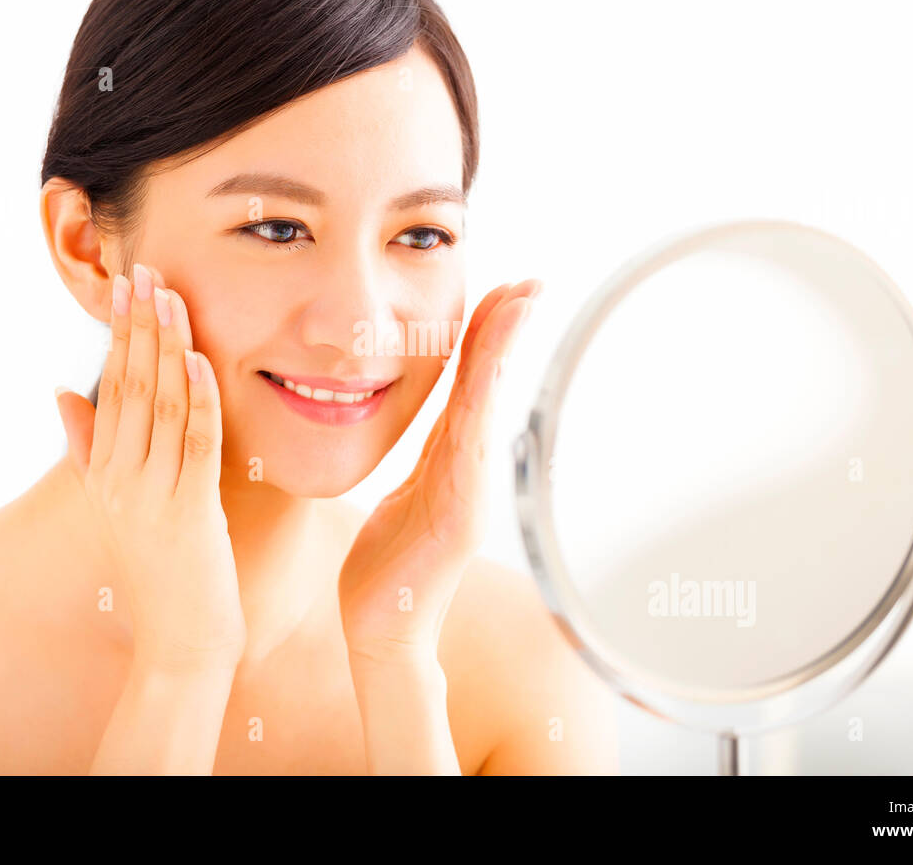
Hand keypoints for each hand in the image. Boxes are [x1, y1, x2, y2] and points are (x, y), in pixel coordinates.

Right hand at [55, 262, 245, 669]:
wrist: (179, 644)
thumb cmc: (157, 574)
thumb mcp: (114, 508)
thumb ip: (88, 450)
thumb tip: (61, 393)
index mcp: (104, 474)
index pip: (110, 390)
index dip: (120, 335)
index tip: (127, 287)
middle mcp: (120, 480)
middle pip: (130, 387)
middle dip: (139, 326)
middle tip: (145, 270)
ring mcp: (152, 496)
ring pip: (159, 406)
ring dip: (167, 348)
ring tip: (171, 296)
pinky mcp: (190, 513)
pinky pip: (195, 445)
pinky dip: (198, 399)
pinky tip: (201, 360)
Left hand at [338, 279, 541, 667]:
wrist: (382, 632)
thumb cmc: (385, 567)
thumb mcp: (401, 495)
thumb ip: (422, 456)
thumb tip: (427, 420)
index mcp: (449, 461)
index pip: (469, 383)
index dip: (486, 335)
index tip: (504, 289)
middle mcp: (467, 470)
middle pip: (488, 385)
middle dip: (506, 328)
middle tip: (530, 280)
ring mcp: (468, 492)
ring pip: (484, 405)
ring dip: (502, 351)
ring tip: (520, 302)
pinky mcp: (459, 516)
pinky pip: (467, 445)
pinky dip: (482, 402)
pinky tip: (491, 364)